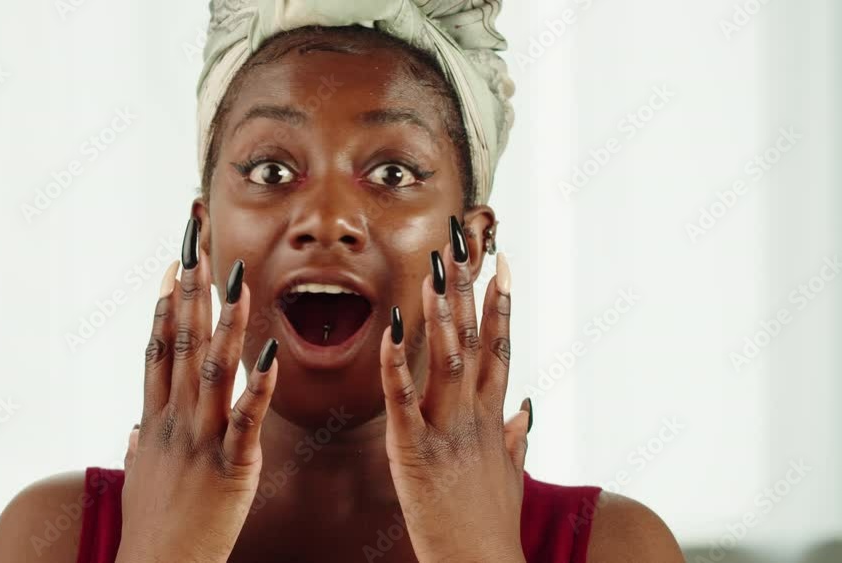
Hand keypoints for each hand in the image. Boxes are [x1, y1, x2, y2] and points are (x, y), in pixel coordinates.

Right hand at [116, 220, 279, 562]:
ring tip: (237, 282)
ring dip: (224, 323)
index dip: (166, 305)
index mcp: (154, 422)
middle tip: (198, 246)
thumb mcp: (140, 480)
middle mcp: (172, 422)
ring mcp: (199, 442)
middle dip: (191, 293)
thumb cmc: (153, 529)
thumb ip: (137, 447)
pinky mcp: (230, 467)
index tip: (174, 265)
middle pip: (180, 346)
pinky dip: (259, 385)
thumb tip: (132, 428)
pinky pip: (246, 419)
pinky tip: (271, 352)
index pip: (158, 350)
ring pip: (212, 372)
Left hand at [378, 226, 528, 562]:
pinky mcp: (415, 450)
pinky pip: (403, 399)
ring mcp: (447, 430)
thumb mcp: (510, 475)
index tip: (503, 264)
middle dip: (470, 288)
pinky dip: (396, 364)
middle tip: (465, 242)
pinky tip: (391, 330)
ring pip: (446, 359)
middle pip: (475, 339)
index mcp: (493, 417)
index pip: (501, 347)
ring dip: (441, 313)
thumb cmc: (490, 524)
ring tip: (436, 269)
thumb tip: (528, 408)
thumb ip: (518, 437)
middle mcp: (475, 414)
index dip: (502, 304)